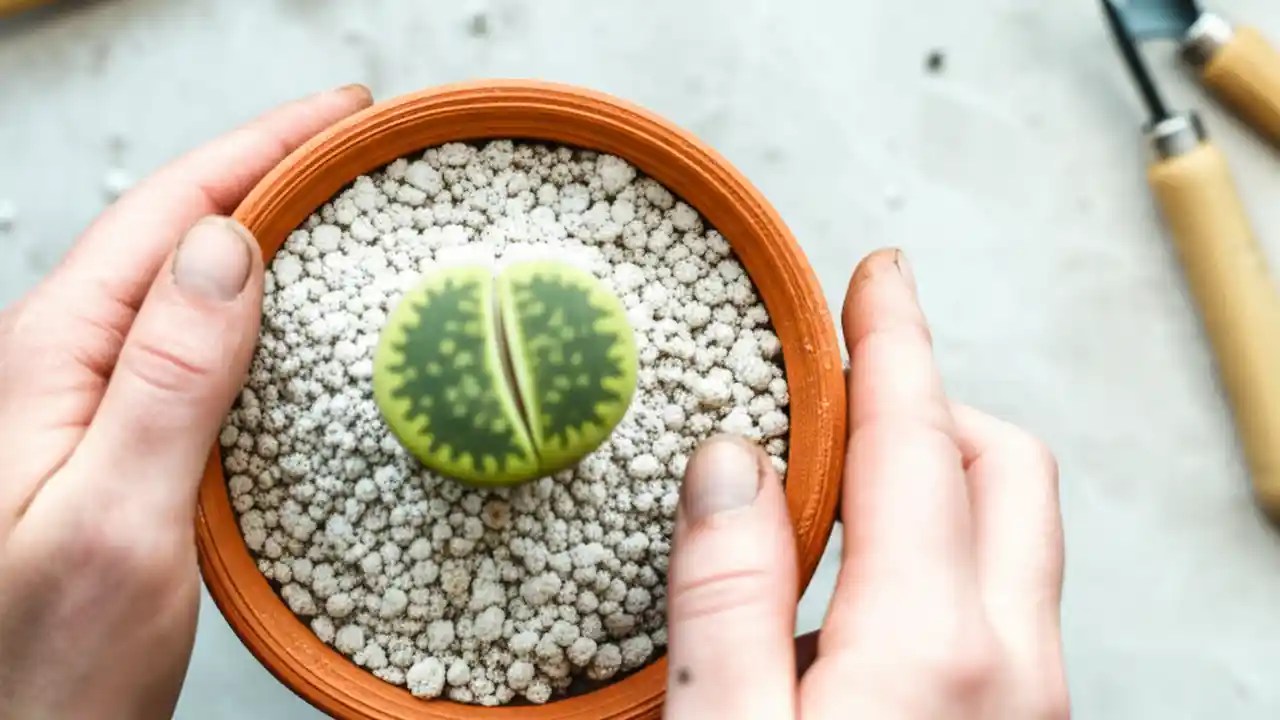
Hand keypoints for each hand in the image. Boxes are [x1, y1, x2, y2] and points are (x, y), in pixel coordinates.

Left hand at [0, 85, 371, 718]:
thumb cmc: (48, 665)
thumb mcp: (119, 522)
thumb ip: (167, 379)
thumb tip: (229, 249)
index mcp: (51, 359)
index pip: (166, 215)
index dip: (259, 149)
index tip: (343, 114)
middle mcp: (64, 365)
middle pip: (176, 232)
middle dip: (269, 171)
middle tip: (359, 147)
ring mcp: (90, 403)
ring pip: (188, 282)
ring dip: (267, 231)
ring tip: (341, 204)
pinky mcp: (122, 440)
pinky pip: (194, 342)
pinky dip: (259, 305)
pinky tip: (299, 309)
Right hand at [664, 250, 1067, 718]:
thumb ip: (727, 597)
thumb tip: (729, 464)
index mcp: (933, 652)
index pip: (918, 445)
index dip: (893, 343)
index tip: (879, 277)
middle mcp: (1013, 669)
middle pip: (1004, 469)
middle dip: (928, 404)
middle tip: (840, 388)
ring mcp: (1030, 706)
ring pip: (1014, 535)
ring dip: (933, 483)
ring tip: (826, 491)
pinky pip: (1001, 606)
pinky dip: (938, 561)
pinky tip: (845, 608)